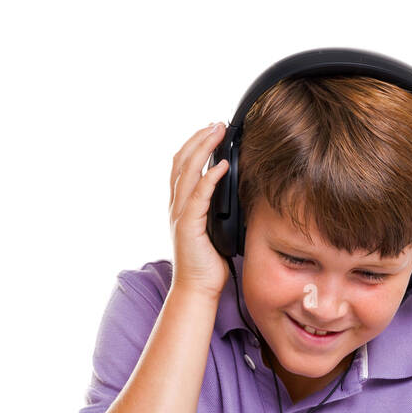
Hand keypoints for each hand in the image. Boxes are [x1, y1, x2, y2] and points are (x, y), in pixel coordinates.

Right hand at [169, 122, 230, 300]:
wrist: (197, 289)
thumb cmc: (207, 265)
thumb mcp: (214, 230)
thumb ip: (218, 211)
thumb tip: (235, 196)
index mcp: (180, 206)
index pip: (182, 167)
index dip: (194, 145)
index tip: (211, 132)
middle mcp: (176, 206)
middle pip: (181, 162)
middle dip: (199, 139)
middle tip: (216, 124)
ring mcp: (180, 215)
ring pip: (187, 172)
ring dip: (203, 149)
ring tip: (218, 133)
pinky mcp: (188, 226)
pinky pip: (198, 195)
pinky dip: (210, 177)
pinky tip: (222, 165)